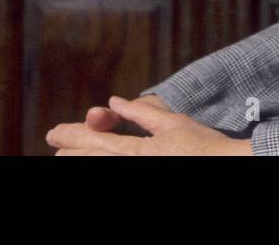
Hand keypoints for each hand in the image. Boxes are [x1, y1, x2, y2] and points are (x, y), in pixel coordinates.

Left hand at [46, 95, 252, 155]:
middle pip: (93, 160)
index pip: (97, 142)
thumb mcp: (173, 123)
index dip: (73, 136)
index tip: (54, 133)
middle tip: (55, 145)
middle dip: (71, 151)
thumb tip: (116, 101)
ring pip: (100, 168)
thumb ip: (142, 113)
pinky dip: (100, 165)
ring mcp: (139, 172)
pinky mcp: (144, 177)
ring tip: (65, 155)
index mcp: (138, 150)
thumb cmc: (203, 146)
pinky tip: (95, 159)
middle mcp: (134, 165)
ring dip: (82, 160)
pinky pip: (116, 172)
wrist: (225, 164)